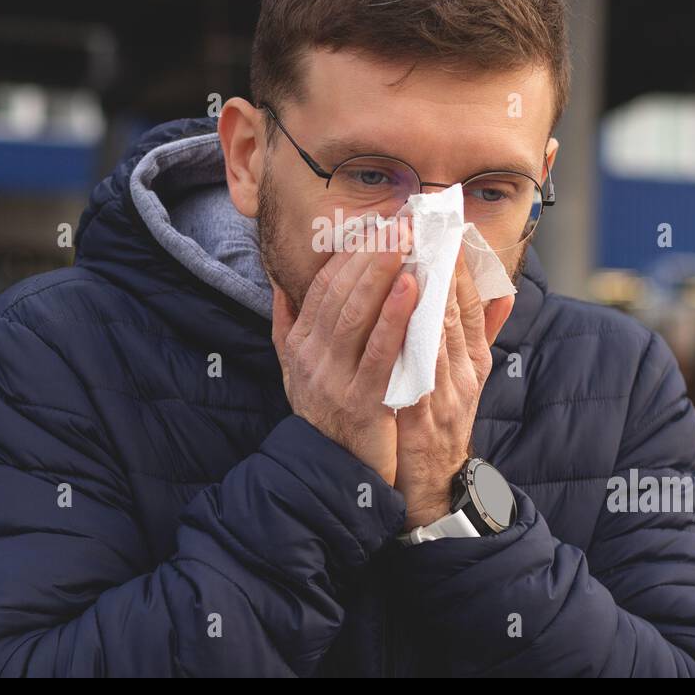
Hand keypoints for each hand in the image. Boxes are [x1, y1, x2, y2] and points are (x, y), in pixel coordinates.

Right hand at [271, 223, 417, 486]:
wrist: (335, 475)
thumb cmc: (329, 416)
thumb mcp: (298, 368)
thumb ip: (288, 324)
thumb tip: (279, 283)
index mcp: (300, 342)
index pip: (325, 284)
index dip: (353, 250)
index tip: (381, 221)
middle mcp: (310, 356)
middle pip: (341, 291)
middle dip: (373, 250)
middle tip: (403, 218)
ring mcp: (332, 379)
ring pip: (356, 313)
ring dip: (383, 272)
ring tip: (408, 239)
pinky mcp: (359, 401)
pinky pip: (379, 351)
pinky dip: (395, 317)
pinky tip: (414, 288)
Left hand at [395, 249, 514, 528]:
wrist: (433, 487)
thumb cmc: (443, 424)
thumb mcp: (469, 378)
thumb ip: (483, 334)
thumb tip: (504, 291)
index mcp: (475, 360)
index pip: (472, 303)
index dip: (460, 266)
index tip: (447, 229)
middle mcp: (465, 374)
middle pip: (455, 311)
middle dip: (440, 267)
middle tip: (423, 228)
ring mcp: (445, 396)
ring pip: (437, 334)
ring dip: (423, 294)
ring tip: (407, 256)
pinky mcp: (420, 418)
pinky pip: (413, 371)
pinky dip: (407, 340)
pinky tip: (396, 312)